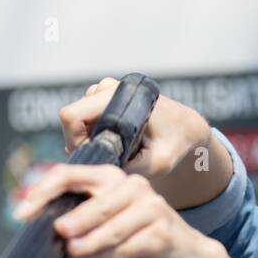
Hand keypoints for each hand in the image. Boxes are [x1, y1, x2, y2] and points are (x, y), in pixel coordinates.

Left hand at [12, 163, 219, 257]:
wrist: (187, 255)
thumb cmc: (142, 241)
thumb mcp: (109, 228)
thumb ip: (83, 226)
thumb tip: (48, 233)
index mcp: (113, 179)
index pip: (71, 174)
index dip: (44, 190)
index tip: (23, 210)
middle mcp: (133, 186)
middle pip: (96, 200)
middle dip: (74, 218)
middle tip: (56, 231)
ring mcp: (150, 207)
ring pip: (111, 225)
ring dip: (88, 241)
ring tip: (71, 252)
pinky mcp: (161, 231)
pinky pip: (126, 245)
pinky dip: (105, 256)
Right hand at [58, 77, 210, 181]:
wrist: (183, 128)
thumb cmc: (174, 145)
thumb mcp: (158, 164)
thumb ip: (130, 169)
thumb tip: (99, 170)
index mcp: (121, 99)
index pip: (73, 115)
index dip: (74, 141)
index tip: (93, 156)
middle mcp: (111, 87)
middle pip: (73, 116)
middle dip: (82, 141)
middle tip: (106, 157)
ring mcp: (107, 88)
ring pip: (79, 117)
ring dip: (89, 136)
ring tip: (114, 149)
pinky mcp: (106, 95)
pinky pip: (85, 115)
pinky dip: (93, 131)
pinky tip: (114, 141)